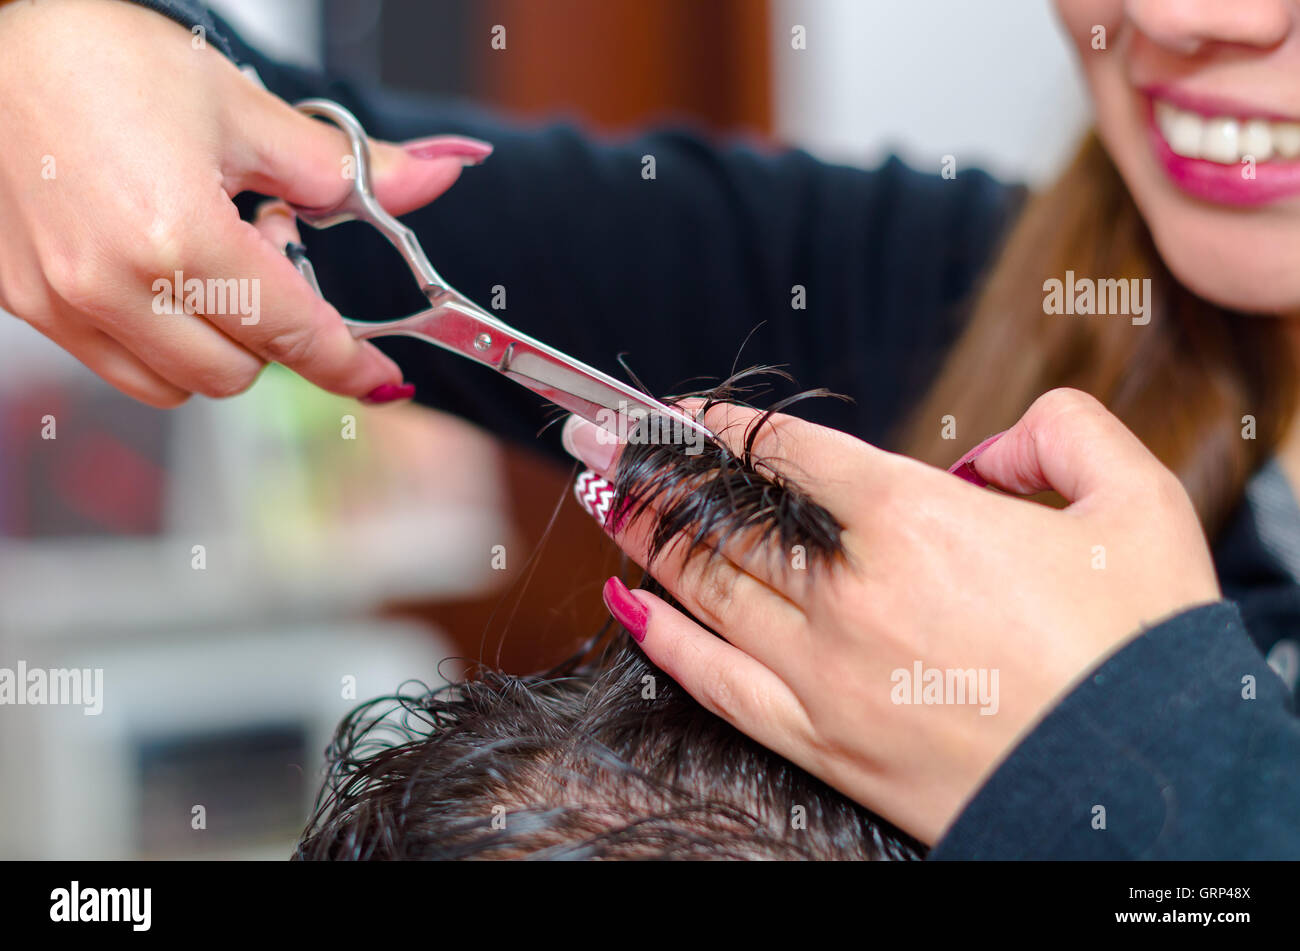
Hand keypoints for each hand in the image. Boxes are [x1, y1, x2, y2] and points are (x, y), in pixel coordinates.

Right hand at [0, 0, 488, 405]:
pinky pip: (118, 363)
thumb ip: (348, 168)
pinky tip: (160, 273)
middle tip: (269, 252)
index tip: (380, 377)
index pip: (291, 335)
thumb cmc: (99, 54)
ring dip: (217, 344)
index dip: (348, 364)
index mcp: (176, 239)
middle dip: (275, 333)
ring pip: (176, 384)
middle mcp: (109, 286)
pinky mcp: (23, 300)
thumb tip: (435, 177)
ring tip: (208, 259)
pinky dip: (160, 341)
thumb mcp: (244, 109)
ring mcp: (58, 301)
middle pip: (237, 375)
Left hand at [563, 388, 1220, 843]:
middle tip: (602, 440)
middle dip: (655, 471)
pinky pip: (715, 683)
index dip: (725, 424)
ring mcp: (825, 673)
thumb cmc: (1142, 653)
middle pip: (725, 518)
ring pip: (707, 590)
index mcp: (918, 521)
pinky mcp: (821, 741)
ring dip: (645, 537)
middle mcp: (851, 593)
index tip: (686, 413)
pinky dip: (663, 640)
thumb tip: (996, 445)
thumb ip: (1063, 433)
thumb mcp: (1136, 504)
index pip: (788, 453)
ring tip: (604, 498)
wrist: (1144, 795)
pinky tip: (625, 608)